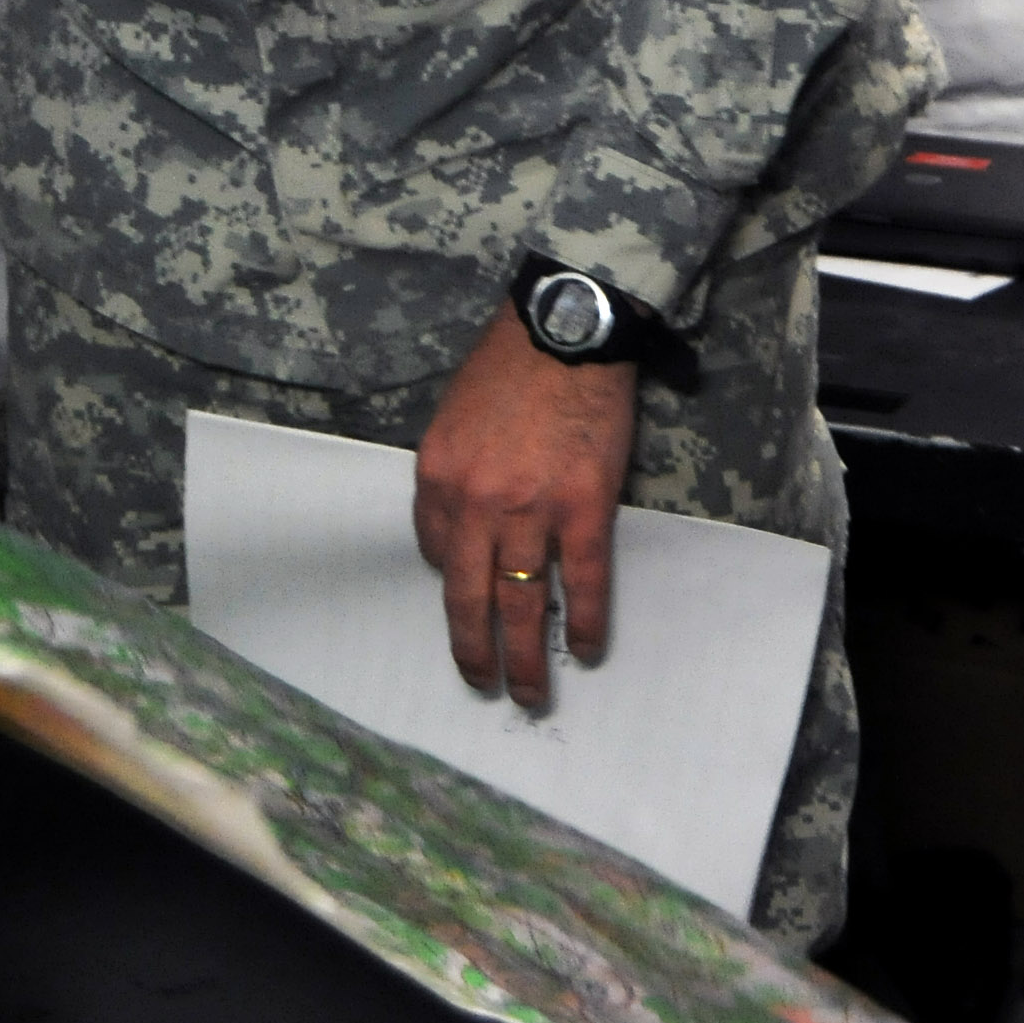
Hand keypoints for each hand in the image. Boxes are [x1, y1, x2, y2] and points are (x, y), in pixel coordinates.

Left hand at [412, 299, 637, 708]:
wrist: (566, 330)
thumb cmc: (509, 365)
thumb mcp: (454, 416)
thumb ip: (455, 473)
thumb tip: (466, 526)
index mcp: (438, 478)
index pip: (434, 552)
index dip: (451, 580)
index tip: (469, 597)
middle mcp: (475, 503)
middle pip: (469, 597)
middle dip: (475, 651)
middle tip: (484, 684)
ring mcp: (530, 510)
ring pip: (522, 603)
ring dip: (526, 656)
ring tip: (530, 693)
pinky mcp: (583, 508)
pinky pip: (583, 582)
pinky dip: (587, 621)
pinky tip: (589, 648)